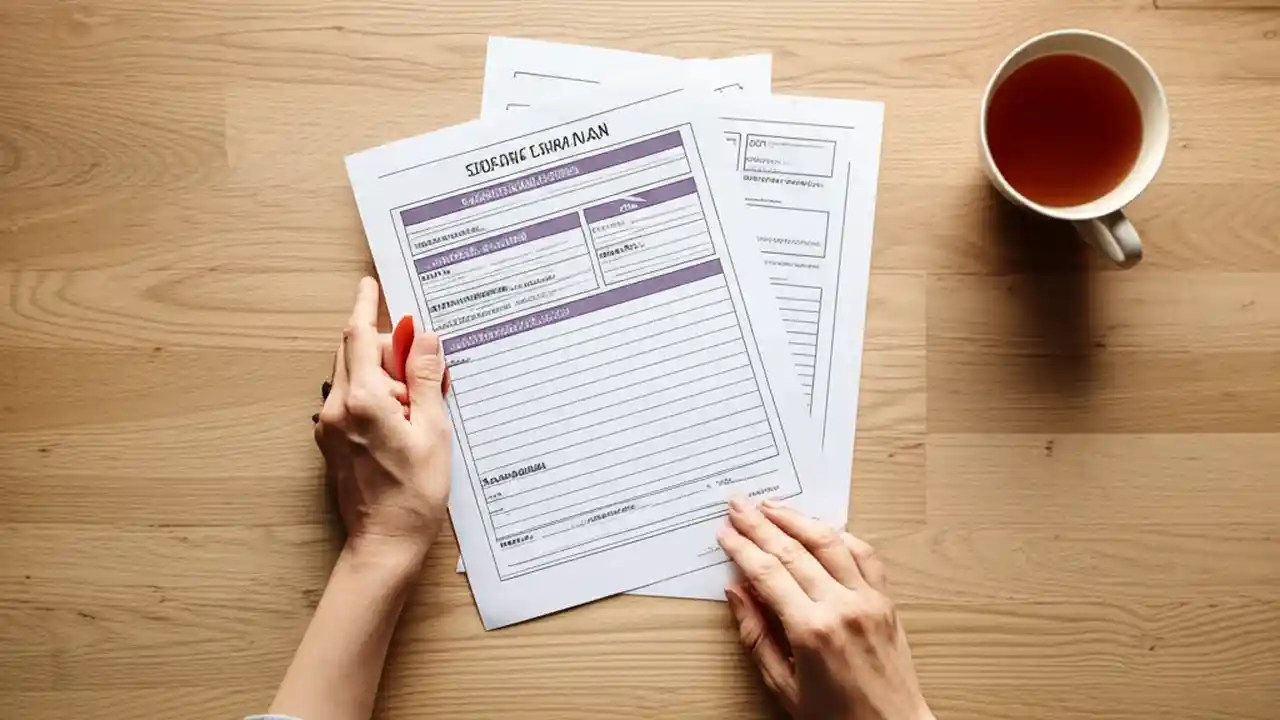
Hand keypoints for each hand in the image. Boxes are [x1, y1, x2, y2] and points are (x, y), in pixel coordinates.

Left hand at [315, 277, 451, 565]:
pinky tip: (405, 418)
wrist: (384, 544)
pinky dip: (376, 395)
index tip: (370, 284)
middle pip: (355, 352)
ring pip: (353, 376)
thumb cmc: (414, 495)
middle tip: (424, 363)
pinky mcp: (331, 441)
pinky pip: (351, 400)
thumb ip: (424, 378)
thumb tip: (424, 337)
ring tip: (421, 403)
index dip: (366, 305)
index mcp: (362, 400)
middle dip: (387, 346)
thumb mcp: (433, 430)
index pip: (359, 335)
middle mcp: (336, 407)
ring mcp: (328, 425)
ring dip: (384, 373)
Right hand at [718, 498, 933, 719]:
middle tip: (738, 504)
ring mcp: (867, 599)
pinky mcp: (885, 600)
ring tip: (771, 505)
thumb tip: (736, 591)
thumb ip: (757, 635)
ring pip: (829, 542)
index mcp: (811, 631)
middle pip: (793, 550)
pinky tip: (819, 527)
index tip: (724, 532)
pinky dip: (840, 535)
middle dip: (761, 524)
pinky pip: (864, 554)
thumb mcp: (784, 685)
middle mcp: (842, 607)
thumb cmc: (836, 718)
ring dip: (797, 518)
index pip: (767, 573)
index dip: (742, 548)